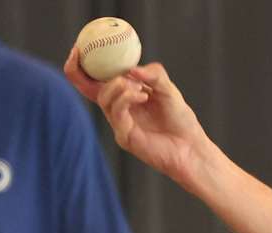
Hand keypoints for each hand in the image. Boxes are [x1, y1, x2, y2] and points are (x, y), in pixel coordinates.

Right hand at [63, 49, 212, 187]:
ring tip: (140, 88)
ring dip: (118, 85)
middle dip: (80, 70)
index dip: (82, 63)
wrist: (192, 148)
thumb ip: (154, 75)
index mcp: (124, 94)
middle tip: (82, 54)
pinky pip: (116, 112)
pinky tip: (142, 95)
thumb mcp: (169, 90)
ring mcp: (119, 122)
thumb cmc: (180, 120)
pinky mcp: (124, 136)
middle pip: (87, 87)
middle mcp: (117, 107)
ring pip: (104, 97)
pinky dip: (126, 98)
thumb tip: (132, 69)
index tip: (79, 46)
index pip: (95, 77)